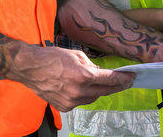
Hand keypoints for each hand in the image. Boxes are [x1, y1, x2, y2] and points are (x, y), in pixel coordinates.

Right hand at [7, 43, 134, 111]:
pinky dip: (85, 95)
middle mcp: (79, 91)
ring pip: (93, 97)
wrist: (31, 68)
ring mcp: (71, 101)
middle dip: (117, 86)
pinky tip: (82, 87)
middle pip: (105, 91)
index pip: (110, 80)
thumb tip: (100, 73)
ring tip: (101, 82)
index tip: (131, 77)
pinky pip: (81, 102)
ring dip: (99, 90)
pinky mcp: (64, 107)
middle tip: (125, 81)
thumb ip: (91, 65)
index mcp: (84, 76)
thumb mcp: (77, 55)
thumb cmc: (52, 58)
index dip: (123, 79)